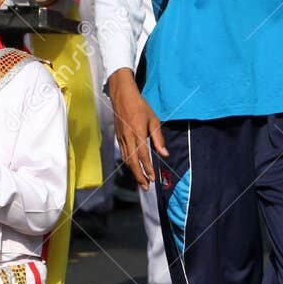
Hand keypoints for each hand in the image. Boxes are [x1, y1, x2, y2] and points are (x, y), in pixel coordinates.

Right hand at [108, 68, 166, 187]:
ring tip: (140, 181)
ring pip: (126, 159)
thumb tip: (164, 153)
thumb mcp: (154, 120)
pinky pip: (123, 154)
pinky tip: (133, 168)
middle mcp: (128, 138)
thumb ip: (158, 138)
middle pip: (132, 162)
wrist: (122, 97)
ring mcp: (121, 139)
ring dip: (133, 172)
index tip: (152, 178)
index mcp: (138, 133)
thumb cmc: (140, 106)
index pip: (143, 155)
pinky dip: (128, 163)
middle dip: (139, 175)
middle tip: (146, 186)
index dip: (147, 168)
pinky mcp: (118, 138)